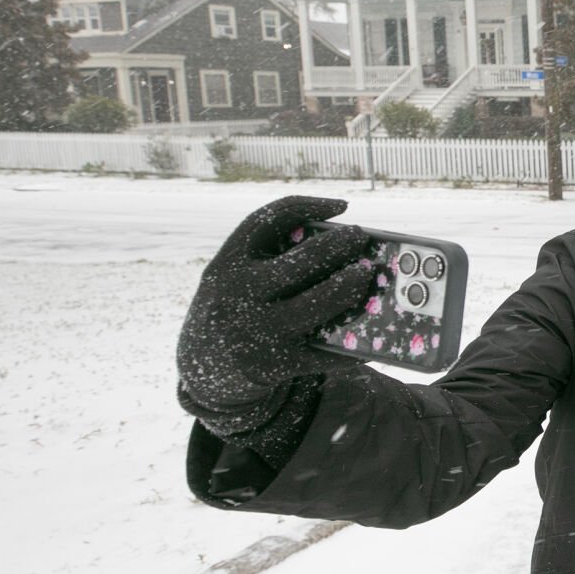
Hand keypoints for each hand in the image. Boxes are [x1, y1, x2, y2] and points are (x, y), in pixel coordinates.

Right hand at [176, 195, 374, 416]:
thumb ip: (268, 257)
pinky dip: (353, 338)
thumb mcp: (233, 277)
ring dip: (351, 285)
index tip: (342, 206)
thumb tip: (336, 242)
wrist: (202, 367)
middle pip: (302, 262)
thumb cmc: (234, 307)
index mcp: (227, 264)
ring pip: (319, 303)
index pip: (266, 221)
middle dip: (339, 245)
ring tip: (366, 273)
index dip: (306, 207)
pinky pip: (326, 349)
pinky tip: (372, 327)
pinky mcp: (275, 364)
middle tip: (360, 237)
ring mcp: (256, 331)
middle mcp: (238, 294)